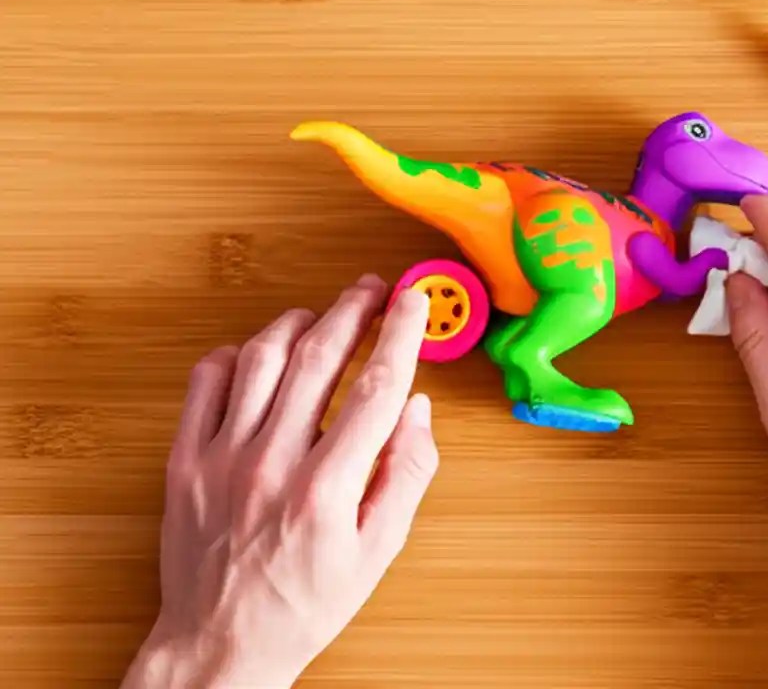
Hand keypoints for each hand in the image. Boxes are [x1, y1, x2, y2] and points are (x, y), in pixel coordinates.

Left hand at [123, 275, 437, 688]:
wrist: (221, 643)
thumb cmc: (302, 605)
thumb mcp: (378, 552)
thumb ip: (405, 475)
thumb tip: (417, 412)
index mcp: (326, 488)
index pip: (375, 387)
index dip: (401, 334)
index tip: (413, 303)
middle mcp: (271, 463)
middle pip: (317, 357)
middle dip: (352, 310)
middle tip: (372, 290)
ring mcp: (220, 458)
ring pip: (260, 358)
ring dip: (296, 324)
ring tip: (320, 316)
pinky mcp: (183, 461)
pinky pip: (204, 383)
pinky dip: (234, 356)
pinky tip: (257, 356)